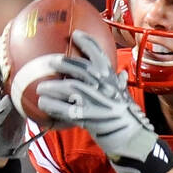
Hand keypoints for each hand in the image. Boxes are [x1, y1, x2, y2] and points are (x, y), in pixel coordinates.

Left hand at [36, 32, 164, 172]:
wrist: (132, 138)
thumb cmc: (127, 117)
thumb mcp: (124, 96)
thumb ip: (119, 84)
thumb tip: (121, 75)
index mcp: (111, 79)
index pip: (99, 55)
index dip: (87, 43)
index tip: (75, 34)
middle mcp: (103, 87)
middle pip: (79, 69)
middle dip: (62, 63)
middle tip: (48, 62)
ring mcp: (95, 101)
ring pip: (69, 87)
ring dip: (52, 87)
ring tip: (41, 88)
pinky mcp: (88, 117)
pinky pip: (65, 110)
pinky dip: (53, 106)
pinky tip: (43, 104)